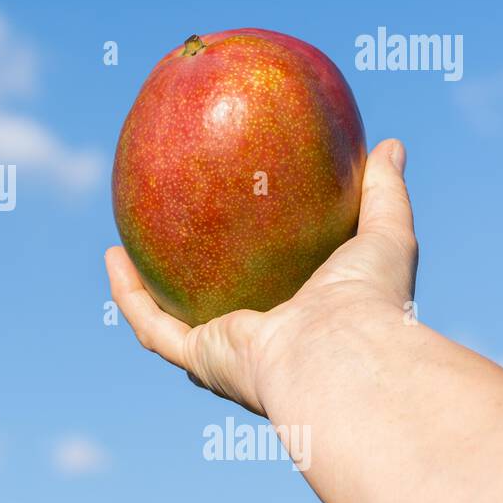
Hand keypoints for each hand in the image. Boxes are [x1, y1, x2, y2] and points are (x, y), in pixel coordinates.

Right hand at [105, 138, 417, 416]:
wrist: (345, 354)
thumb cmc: (373, 302)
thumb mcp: (384, 234)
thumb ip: (383, 192)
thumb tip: (390, 144)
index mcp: (300, 322)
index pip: (268, 293)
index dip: (246, 263)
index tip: (231, 226)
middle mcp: (258, 345)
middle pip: (211, 313)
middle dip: (184, 285)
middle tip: (168, 237)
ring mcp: (224, 355)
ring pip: (168, 324)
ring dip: (142, 292)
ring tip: (121, 250)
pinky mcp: (200, 358)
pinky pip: (151, 325)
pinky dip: (128, 295)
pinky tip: (113, 256)